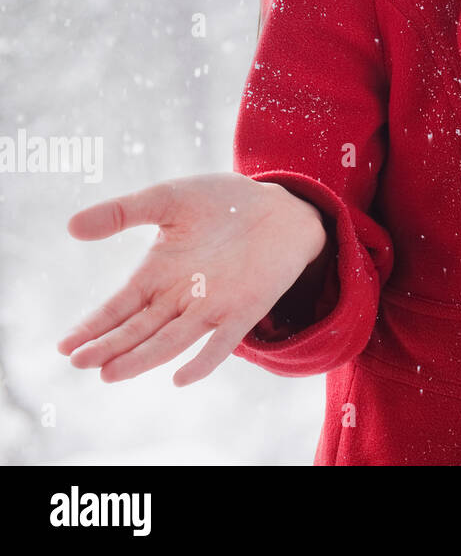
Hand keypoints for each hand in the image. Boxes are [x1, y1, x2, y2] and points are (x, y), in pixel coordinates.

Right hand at [57, 173, 327, 385]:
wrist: (280, 206)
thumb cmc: (221, 203)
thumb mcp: (168, 199)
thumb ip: (124, 212)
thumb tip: (70, 226)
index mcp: (156, 275)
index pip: (117, 309)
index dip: (92, 327)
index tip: (65, 346)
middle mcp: (179, 298)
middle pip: (138, 330)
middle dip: (110, 346)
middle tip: (80, 362)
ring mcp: (212, 306)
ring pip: (171, 340)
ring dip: (142, 358)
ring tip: (110, 373)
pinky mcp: (245, 309)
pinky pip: (222, 341)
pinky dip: (203, 361)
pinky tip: (182, 377)